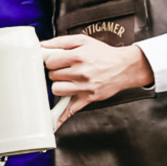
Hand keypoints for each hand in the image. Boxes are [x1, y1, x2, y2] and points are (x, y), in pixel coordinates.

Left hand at [39, 34, 153, 122]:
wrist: (124, 67)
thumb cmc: (103, 54)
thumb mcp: (83, 40)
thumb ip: (61, 41)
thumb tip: (42, 45)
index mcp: (78, 56)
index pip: (50, 62)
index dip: (51, 61)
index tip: (55, 61)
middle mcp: (81, 72)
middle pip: (52, 76)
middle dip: (56, 72)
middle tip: (64, 70)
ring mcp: (84, 87)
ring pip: (56, 90)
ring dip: (58, 86)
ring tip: (67, 81)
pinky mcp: (87, 98)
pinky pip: (70, 110)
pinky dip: (60, 118)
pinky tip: (52, 124)